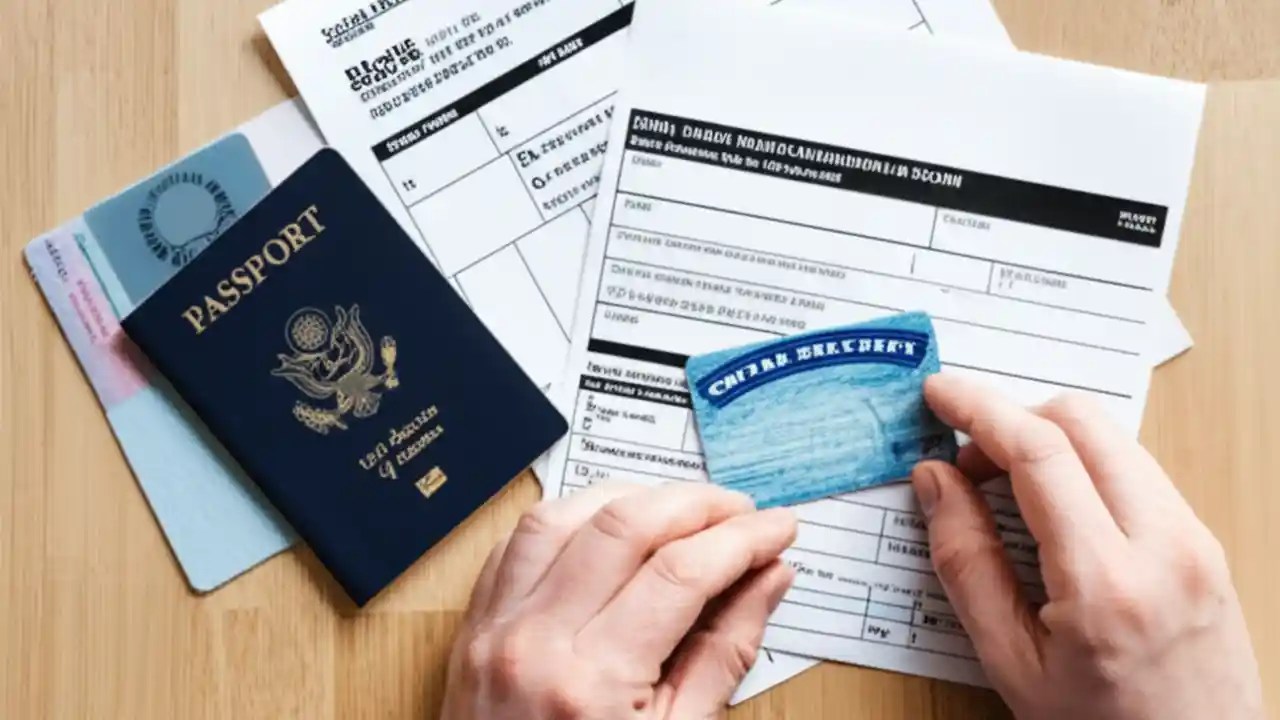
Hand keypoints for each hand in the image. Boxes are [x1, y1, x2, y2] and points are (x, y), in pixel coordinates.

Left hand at [441, 483, 797, 719]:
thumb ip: (724, 655)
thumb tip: (769, 577)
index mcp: (593, 685)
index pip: (683, 573)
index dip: (742, 538)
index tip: (777, 528)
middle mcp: (535, 643)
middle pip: (625, 525)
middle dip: (695, 504)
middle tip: (739, 513)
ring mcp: (495, 629)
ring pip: (564, 514)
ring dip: (629, 498)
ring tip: (678, 512)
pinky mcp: (474, 625)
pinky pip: (517, 541)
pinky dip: (567, 519)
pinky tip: (605, 527)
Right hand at [912, 374, 1264, 719]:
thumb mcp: (1010, 662)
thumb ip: (965, 563)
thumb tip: (935, 480)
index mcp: (1106, 584)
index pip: (1040, 453)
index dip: (980, 409)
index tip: (940, 394)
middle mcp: (1166, 547)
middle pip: (1083, 423)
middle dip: (1012, 418)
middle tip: (964, 458)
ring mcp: (1196, 540)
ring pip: (1113, 439)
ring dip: (1049, 440)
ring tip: (1003, 487)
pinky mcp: (1206, 543)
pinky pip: (1137, 470)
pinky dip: (1084, 465)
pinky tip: (1053, 505)